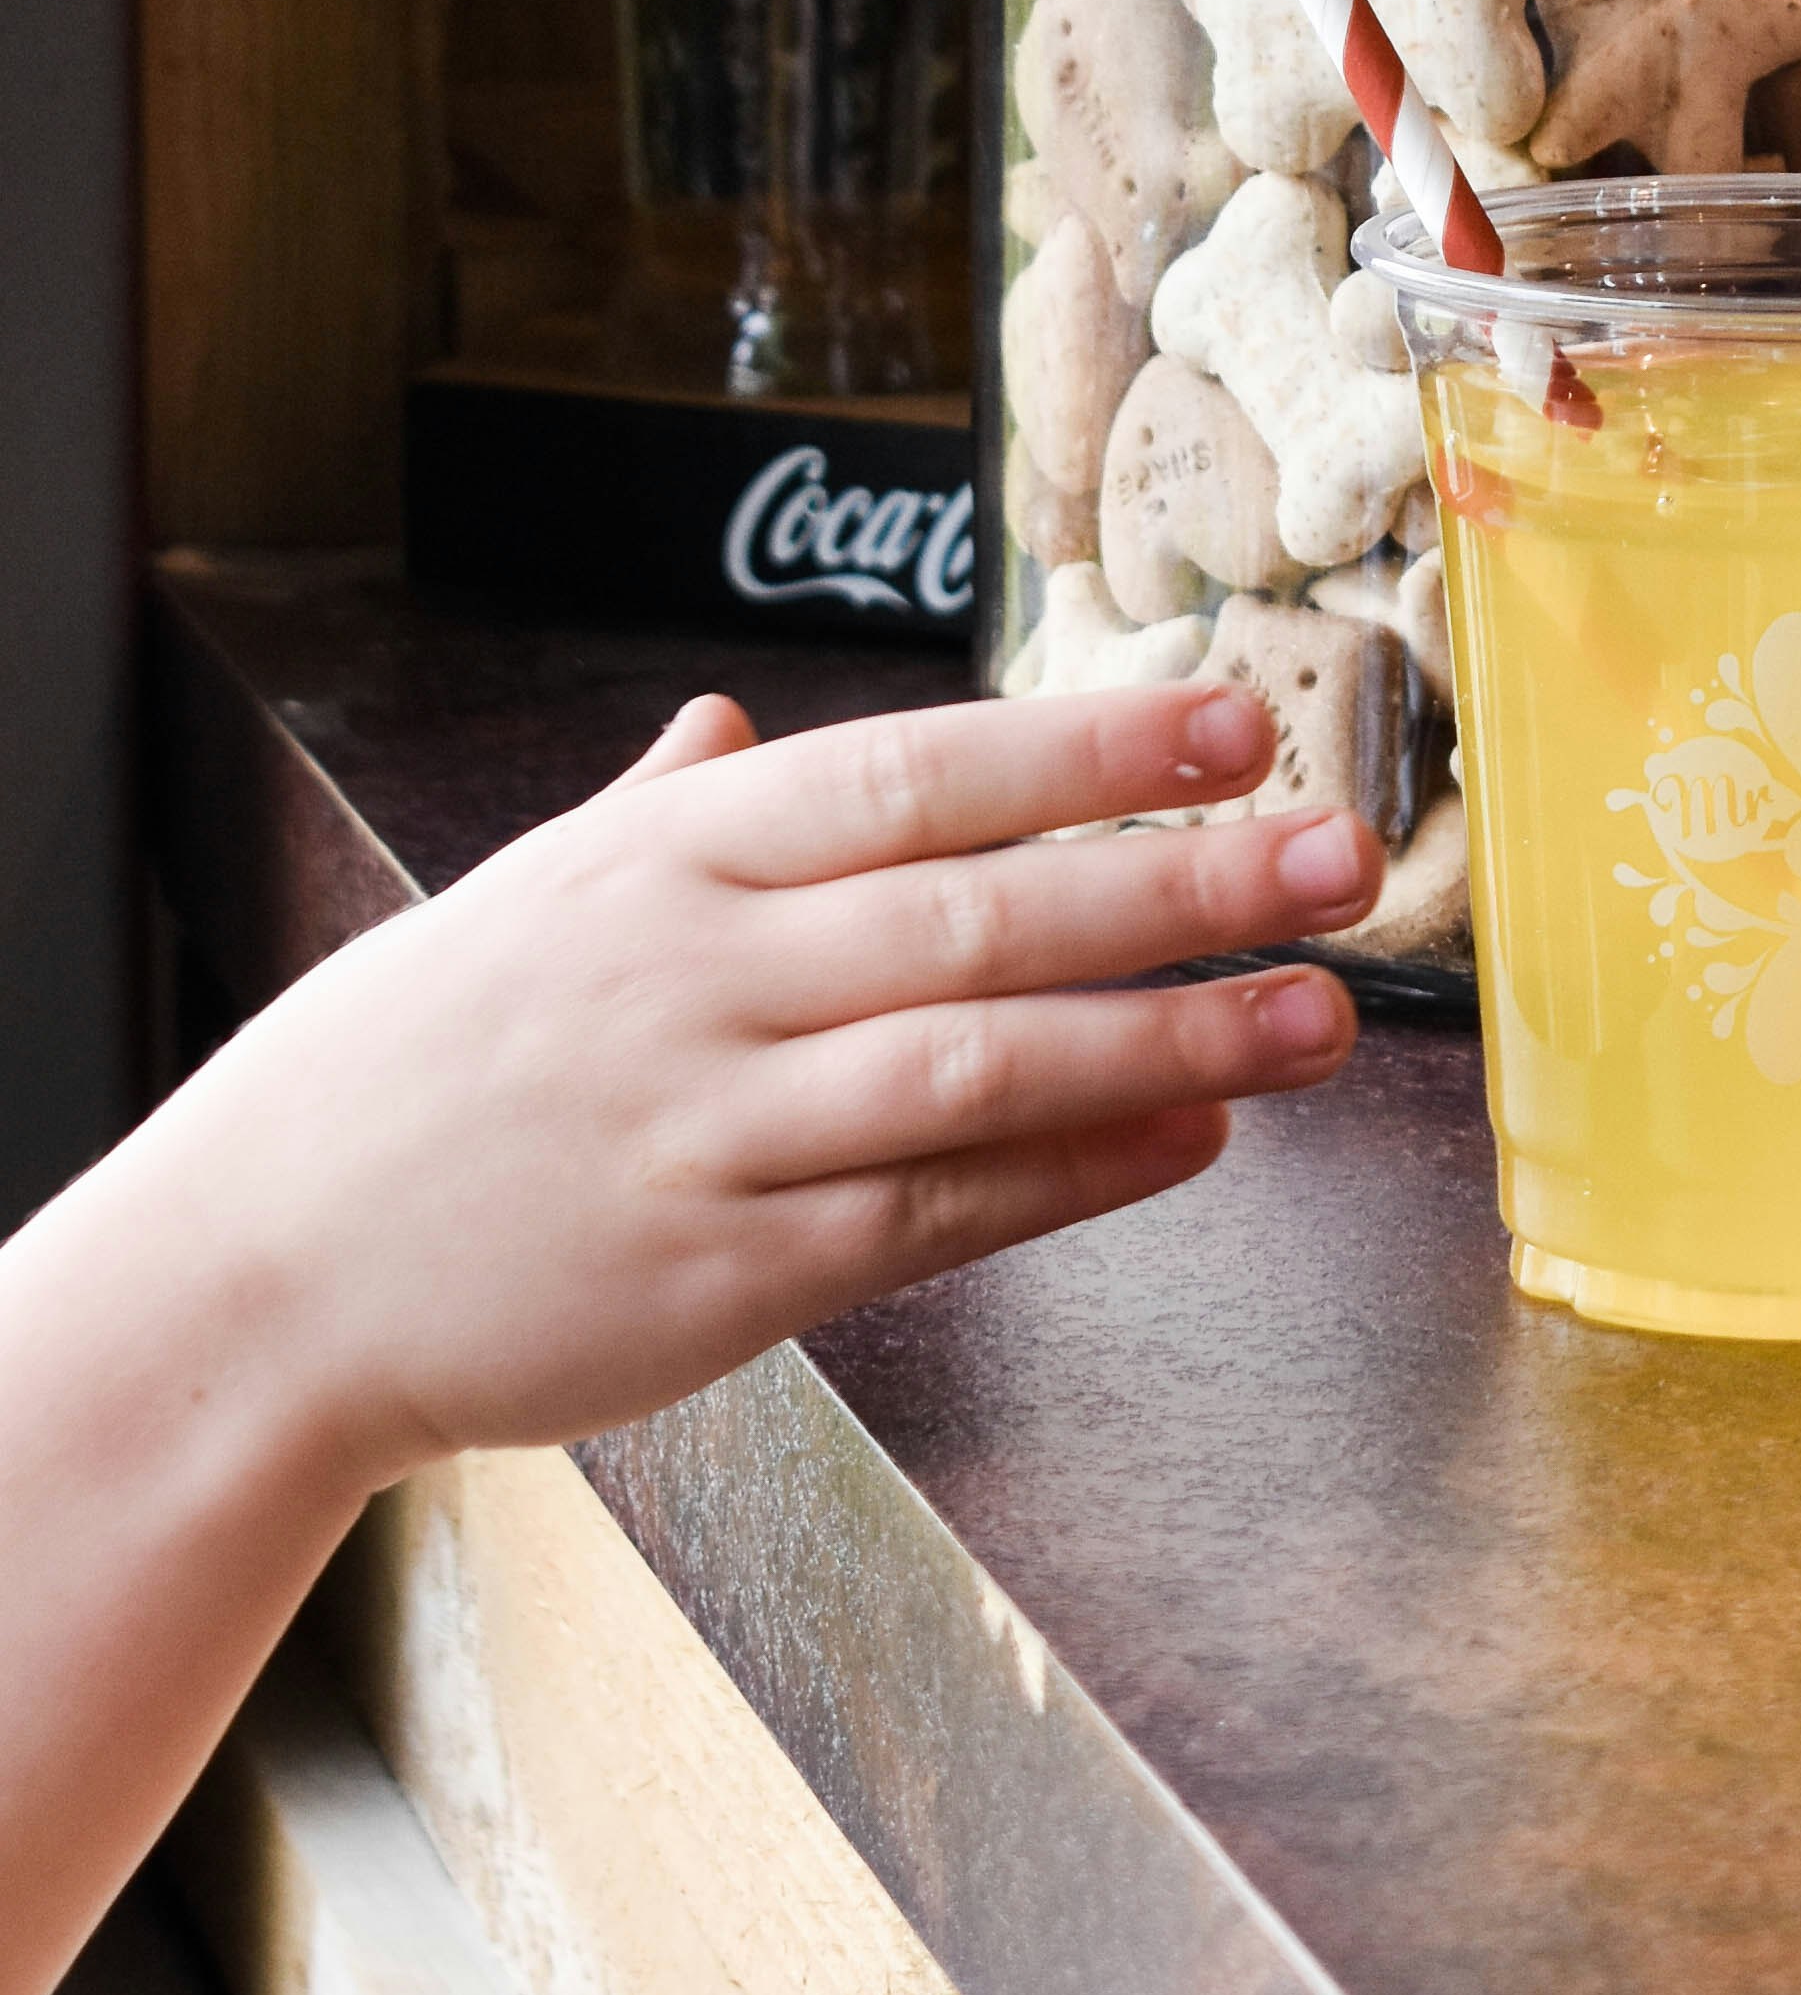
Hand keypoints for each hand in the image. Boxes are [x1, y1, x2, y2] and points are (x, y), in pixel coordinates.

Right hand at [93, 675, 1379, 1490]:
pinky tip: (1189, 1142)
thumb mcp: (530, 901)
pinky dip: (1071, 1175)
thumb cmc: (417, 1068)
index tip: (1240, 720)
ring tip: (1318, 1014)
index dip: (1088, 747)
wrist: (262, 1268)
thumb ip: (664, 818)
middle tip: (1343, 854)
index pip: (916, 773)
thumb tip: (739, 738)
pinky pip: (931, 1213)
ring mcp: (714, 1128)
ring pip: (978, 1067)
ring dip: (1168, 1039)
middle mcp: (701, 975)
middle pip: (979, 912)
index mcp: (670, 859)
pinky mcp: (724, 1275)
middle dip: (1180, 880)